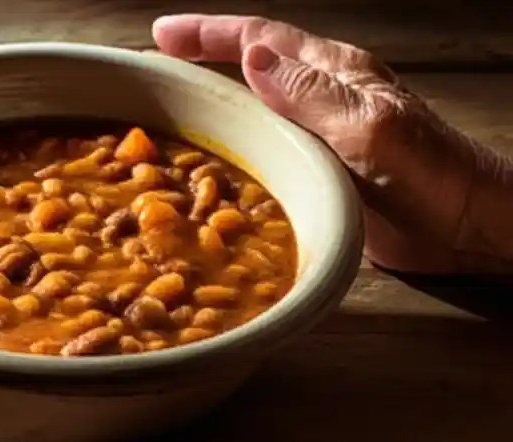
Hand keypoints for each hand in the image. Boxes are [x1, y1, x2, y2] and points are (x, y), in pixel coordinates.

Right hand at [151, 14, 512, 273]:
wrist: (469, 227)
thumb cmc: (433, 176)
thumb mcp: (367, 127)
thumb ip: (309, 93)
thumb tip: (252, 55)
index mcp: (335, 74)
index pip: (261, 38)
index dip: (208, 33)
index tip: (162, 35)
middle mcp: (323, 98)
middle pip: (250, 67)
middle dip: (199, 61)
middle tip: (152, 68)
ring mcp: (321, 136)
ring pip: (253, 110)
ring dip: (209, 106)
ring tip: (166, 114)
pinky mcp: (320, 173)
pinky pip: (264, 152)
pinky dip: (229, 151)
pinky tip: (207, 171)